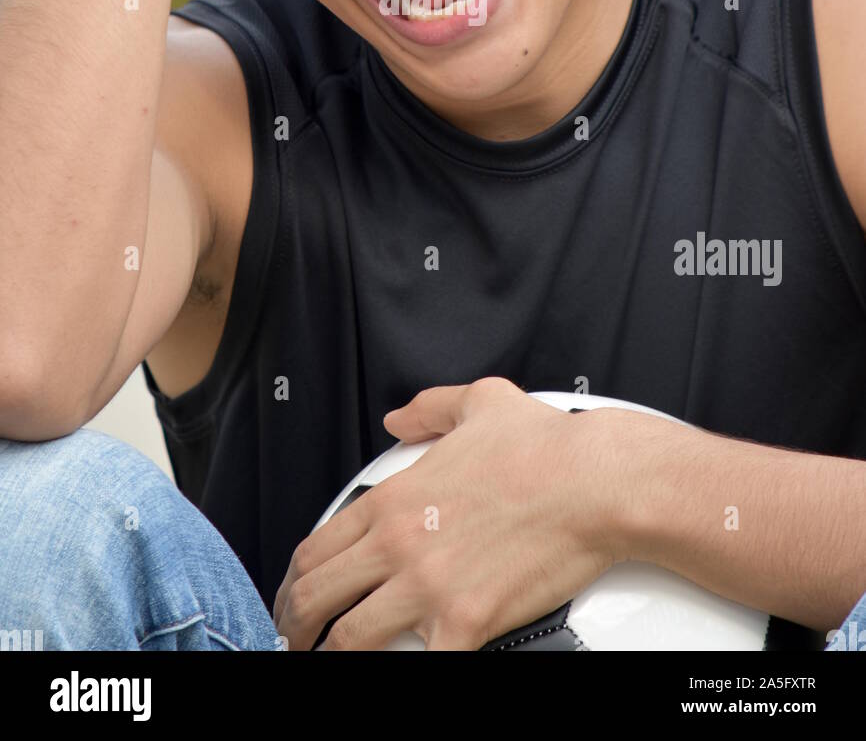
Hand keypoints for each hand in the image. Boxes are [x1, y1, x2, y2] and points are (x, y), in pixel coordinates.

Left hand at [273, 377, 623, 650]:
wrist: (596, 483)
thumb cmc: (547, 446)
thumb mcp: (480, 402)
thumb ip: (429, 409)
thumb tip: (399, 419)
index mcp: (395, 495)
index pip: (317, 545)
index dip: (295, 578)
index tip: (296, 594)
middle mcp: (399, 542)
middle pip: (316, 596)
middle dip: (297, 624)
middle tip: (298, 638)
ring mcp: (428, 586)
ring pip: (350, 639)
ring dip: (334, 655)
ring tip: (333, 661)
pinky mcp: (466, 622)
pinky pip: (419, 666)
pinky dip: (405, 672)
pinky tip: (405, 668)